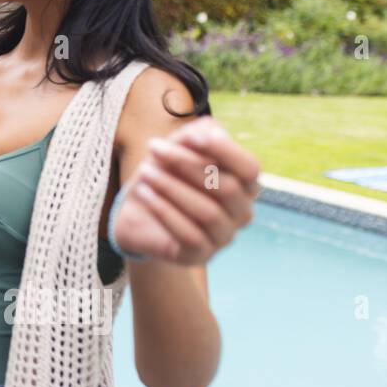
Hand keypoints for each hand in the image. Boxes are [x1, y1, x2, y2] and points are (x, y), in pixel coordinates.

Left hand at [113, 117, 260, 264]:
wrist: (137, 213)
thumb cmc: (165, 175)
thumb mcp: (176, 149)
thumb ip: (195, 136)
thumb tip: (208, 131)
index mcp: (245, 185)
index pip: (250, 168)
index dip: (225, 150)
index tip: (190, 136)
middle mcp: (242, 213)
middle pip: (226, 187)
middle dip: (186, 163)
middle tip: (153, 148)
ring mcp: (224, 237)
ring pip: (208, 212)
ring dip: (172, 187)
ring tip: (144, 171)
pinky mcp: (200, 255)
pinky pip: (190, 235)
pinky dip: (164, 211)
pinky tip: (144, 193)